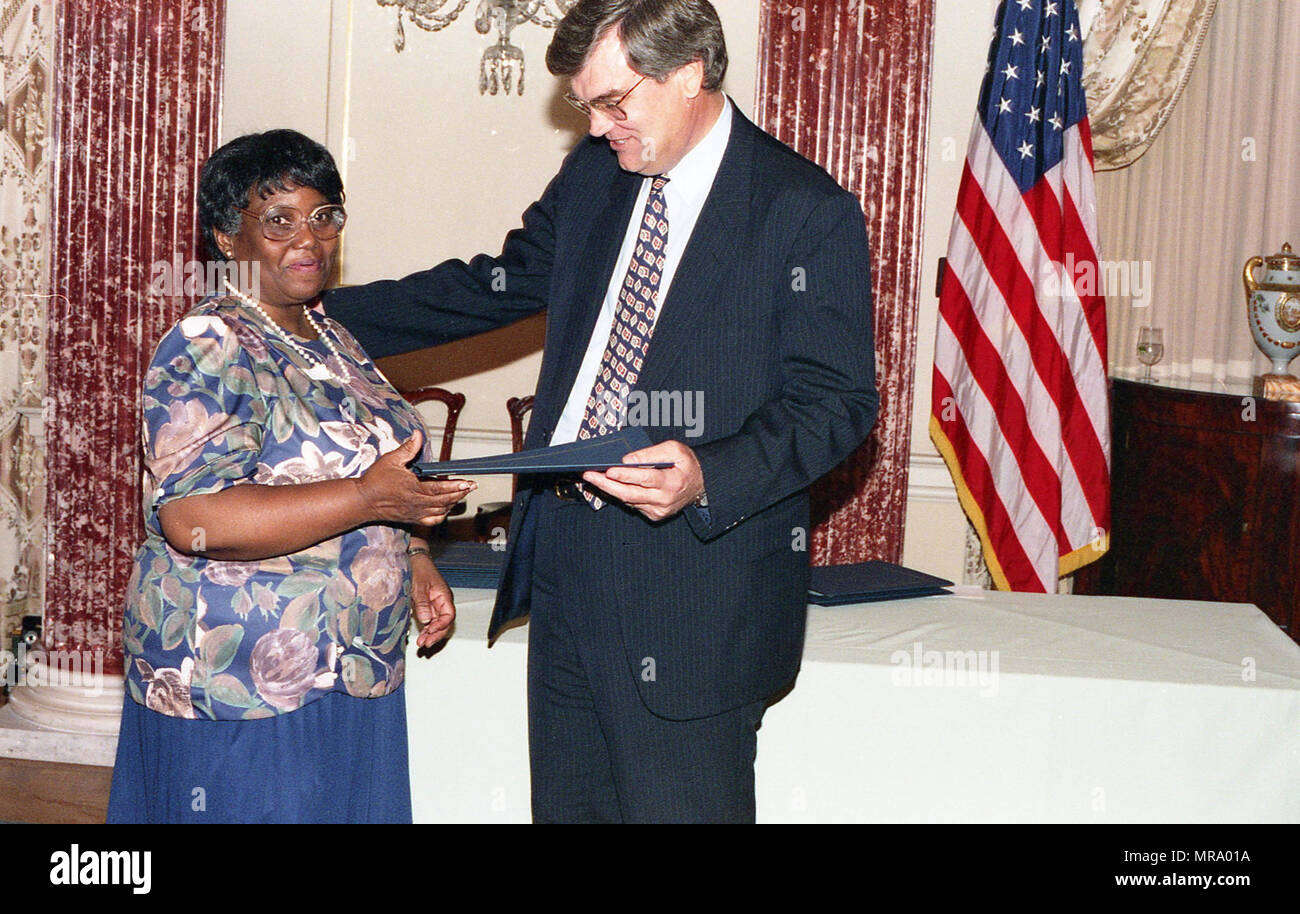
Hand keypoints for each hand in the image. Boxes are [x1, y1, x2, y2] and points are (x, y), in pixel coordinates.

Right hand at [355, 431, 474, 525]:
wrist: (363, 501)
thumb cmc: (375, 480)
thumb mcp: (390, 460)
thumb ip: (407, 448)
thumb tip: (417, 434)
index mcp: (413, 488)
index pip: (438, 488)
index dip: (454, 486)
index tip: (467, 482)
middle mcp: (416, 503)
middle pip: (444, 501)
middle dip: (460, 493)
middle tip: (472, 486)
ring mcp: (415, 513)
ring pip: (441, 511)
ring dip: (453, 502)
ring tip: (462, 493)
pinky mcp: (413, 519)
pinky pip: (433, 520)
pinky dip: (442, 514)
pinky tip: (446, 506)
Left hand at [411, 551, 455, 647]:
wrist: (414, 560)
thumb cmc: (420, 569)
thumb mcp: (419, 586)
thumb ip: (423, 603)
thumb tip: (426, 620)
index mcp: (444, 596)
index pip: (449, 615)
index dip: (441, 625)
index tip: (431, 631)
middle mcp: (442, 602)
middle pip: (444, 623)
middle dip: (436, 635)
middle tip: (425, 643)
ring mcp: (434, 605)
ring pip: (437, 624)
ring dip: (430, 634)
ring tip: (422, 643)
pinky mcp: (426, 607)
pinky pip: (429, 621)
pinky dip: (426, 629)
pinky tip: (421, 635)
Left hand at [581, 439, 703, 521]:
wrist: (701, 485)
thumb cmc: (686, 464)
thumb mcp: (675, 449)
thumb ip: (652, 453)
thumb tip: (627, 460)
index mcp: (672, 481)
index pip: (645, 478)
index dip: (626, 475)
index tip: (609, 470)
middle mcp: (665, 499)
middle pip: (630, 493)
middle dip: (607, 484)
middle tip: (589, 475)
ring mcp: (659, 510)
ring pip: (629, 500)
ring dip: (609, 489)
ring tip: (593, 478)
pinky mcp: (654, 515)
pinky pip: (633, 504)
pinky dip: (621, 494)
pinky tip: (609, 485)